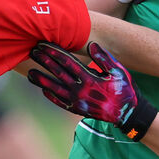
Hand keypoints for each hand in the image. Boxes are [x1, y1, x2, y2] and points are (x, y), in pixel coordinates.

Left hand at [27, 42, 157, 140]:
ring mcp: (78, 102)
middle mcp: (81, 91)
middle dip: (45, 61)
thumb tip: (91, 44)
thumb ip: (105, 58)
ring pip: (55, 89)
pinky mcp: (77, 110)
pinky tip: (42, 89)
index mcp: (91, 79)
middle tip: (33, 51)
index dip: (54, 52)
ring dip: (42, 80)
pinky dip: (50, 96)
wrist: (128, 114)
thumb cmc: (125, 90)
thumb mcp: (119, 71)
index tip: (44, 44)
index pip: (68, 62)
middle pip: (58, 73)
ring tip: (30, 72)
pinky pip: (60, 102)